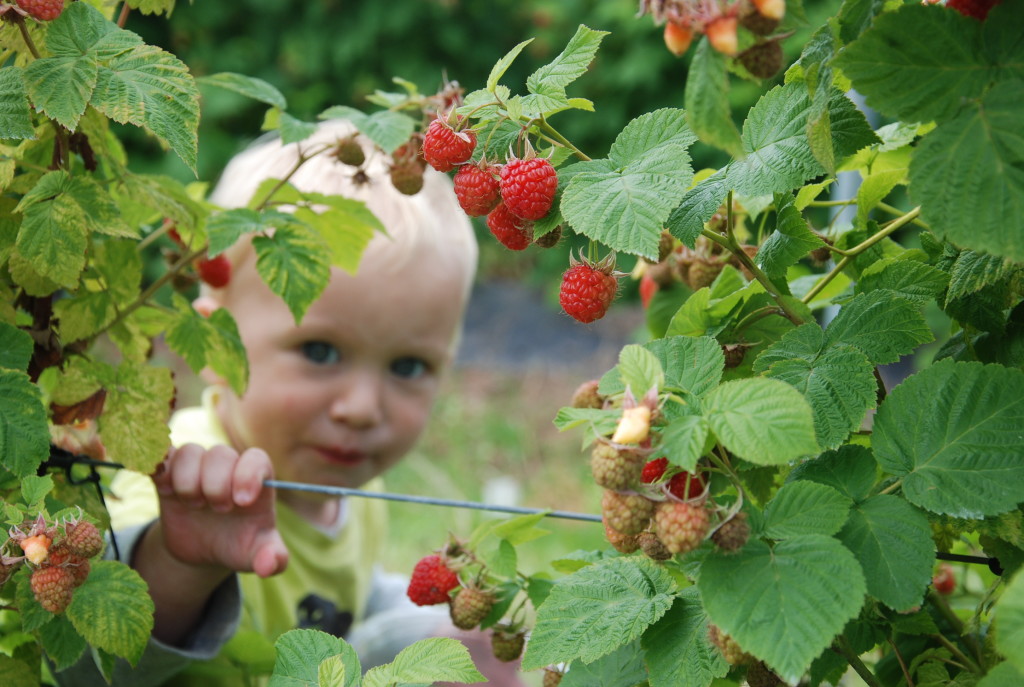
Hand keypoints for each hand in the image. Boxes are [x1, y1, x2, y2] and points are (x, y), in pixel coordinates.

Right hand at [150, 443, 287, 577]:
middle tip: (218, 510)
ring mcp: (198, 469)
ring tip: (193, 504)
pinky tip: (164, 488)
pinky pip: (161, 455)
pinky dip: (158, 464)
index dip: (248, 474)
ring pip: (190, 452)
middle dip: (216, 484)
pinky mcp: (170, 475)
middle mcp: (227, 468)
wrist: (204, 550)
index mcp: (255, 481)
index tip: (241, 502)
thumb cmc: (238, 546)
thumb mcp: (256, 555)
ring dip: (188, 479)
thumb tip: (269, 566)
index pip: (256, 459)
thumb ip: (272, 559)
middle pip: (220, 454)